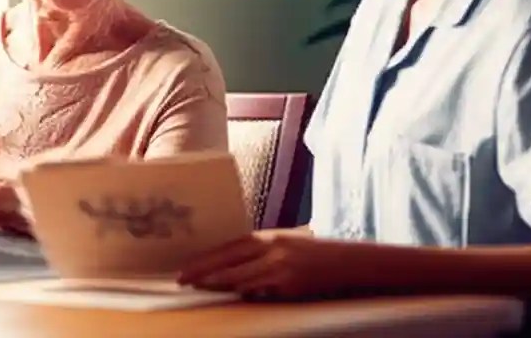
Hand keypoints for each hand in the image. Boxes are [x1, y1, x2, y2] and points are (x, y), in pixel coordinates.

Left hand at [177, 230, 351, 299]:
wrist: (347, 261)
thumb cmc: (312, 253)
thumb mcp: (283, 244)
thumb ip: (258, 252)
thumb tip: (228, 266)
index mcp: (267, 237)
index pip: (229, 246)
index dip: (206, 257)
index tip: (187, 266)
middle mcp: (271, 248)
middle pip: (229, 259)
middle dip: (204, 269)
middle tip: (183, 278)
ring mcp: (280, 266)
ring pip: (241, 276)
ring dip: (219, 282)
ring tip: (200, 287)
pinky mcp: (290, 283)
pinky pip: (261, 289)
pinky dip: (246, 292)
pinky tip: (233, 294)